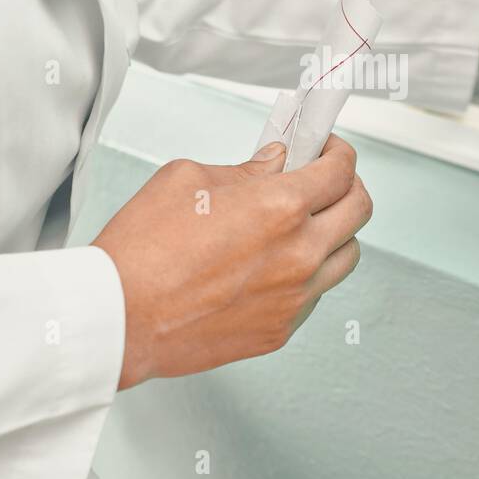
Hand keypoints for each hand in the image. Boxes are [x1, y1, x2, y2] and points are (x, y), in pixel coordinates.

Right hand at [93, 136, 370, 388]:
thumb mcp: (188, 179)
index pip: (342, 171)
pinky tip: (274, 264)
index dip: (337, 151)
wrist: (119, 317)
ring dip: (333, 233)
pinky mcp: (279, 331)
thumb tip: (275, 163)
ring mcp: (294, 298)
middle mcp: (299, 254)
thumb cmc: (143, 249)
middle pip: (359, 211)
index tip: (326, 148)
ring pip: (346, 257)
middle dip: (347, 186)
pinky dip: (307, 274)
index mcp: (281, 207)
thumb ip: (245, 170)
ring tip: (301, 224)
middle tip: (323, 179)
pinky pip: (315, 295)